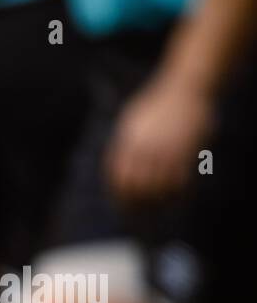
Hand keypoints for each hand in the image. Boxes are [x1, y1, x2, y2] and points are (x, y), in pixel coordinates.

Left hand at [107, 73, 213, 203]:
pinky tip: (178, 196)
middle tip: (141, 215)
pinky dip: (178, 192)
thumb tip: (115, 170)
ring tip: (160, 208)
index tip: (123, 207)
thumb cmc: (155, 105)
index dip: (120, 197)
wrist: (185, 87)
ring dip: (158, 201)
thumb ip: (122, 146)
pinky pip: (180, 180)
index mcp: (128, 143)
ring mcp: (166, 150)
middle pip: (136, 187)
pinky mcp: (186, 150)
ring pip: (158, 187)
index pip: (118, 179)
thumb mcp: (130, 122)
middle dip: (137, 205)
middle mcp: (145, 149)